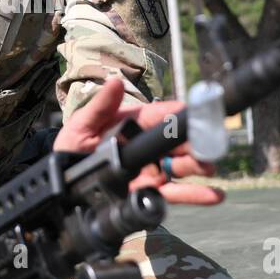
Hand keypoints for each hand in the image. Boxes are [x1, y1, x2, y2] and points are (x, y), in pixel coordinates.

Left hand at [54, 77, 224, 205]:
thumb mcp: (81, 125)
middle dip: (196, 142)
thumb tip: (115, 82)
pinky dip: (197, 195)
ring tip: (209, 168)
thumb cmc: (73, 148)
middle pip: (178, 142)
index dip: (178, 114)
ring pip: (182, 166)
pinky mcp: (152, 192)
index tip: (192, 113)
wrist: (64, 184)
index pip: (162, 115)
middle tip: (208, 146)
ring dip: (199, 166)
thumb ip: (99, 106)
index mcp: (135, 123)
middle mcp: (148, 146)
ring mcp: (152, 169)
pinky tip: (215, 195)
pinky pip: (176, 194)